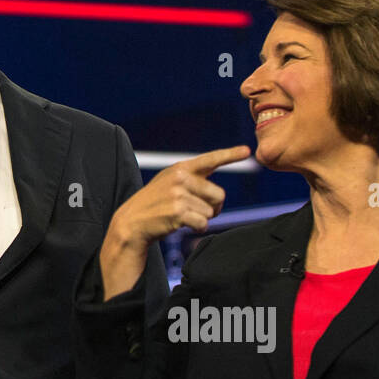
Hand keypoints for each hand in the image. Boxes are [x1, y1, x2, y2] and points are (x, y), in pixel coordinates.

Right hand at [100, 145, 250, 298]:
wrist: (131, 222)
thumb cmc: (155, 204)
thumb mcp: (169, 184)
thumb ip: (192, 181)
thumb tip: (219, 194)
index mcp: (180, 168)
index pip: (210, 159)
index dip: (230, 155)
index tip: (247, 151)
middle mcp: (180, 178)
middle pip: (219, 195)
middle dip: (214, 207)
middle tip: (197, 211)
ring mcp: (178, 194)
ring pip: (211, 212)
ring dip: (202, 219)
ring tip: (182, 217)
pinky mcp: (178, 212)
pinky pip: (203, 223)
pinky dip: (197, 227)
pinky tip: (181, 225)